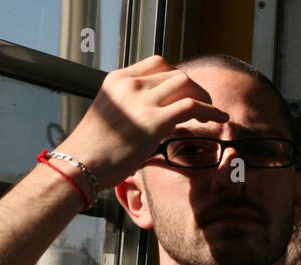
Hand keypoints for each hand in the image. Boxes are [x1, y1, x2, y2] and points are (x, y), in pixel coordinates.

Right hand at [54, 55, 228, 189]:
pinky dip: (210, 111)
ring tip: (211, 114)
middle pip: (174, 72)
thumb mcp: (113, 118)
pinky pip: (192, 106)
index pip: (156, 64)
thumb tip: (162, 118)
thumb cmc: (95, 151)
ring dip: (203, 97)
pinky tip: (220, 119)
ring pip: (186, 83)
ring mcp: (141, 100)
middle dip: (194, 87)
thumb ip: (134, 109)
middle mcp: (129, 84)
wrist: (80, 164)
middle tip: (204, 104)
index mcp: (117, 80)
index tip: (187, 93)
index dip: (177, 77)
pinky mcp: (154, 121)